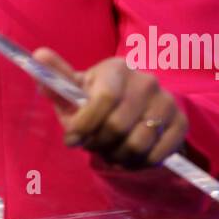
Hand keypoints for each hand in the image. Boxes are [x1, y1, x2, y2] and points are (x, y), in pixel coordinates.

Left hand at [32, 48, 188, 168]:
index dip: (85, 124)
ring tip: (109, 153)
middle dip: (98, 144)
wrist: (141, 104)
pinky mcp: (181, 122)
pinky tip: (129, 157)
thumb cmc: (99, 98)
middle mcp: (145, 81)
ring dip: (117, 157)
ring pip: (138, 144)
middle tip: (92, 147)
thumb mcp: (77, 88)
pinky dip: (139, 163)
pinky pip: (158, 154)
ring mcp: (166, 101)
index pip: (104, 99)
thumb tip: (37, 55)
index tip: (71, 140)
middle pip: (118, 126)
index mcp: (117, 68)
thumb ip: (57, 79)